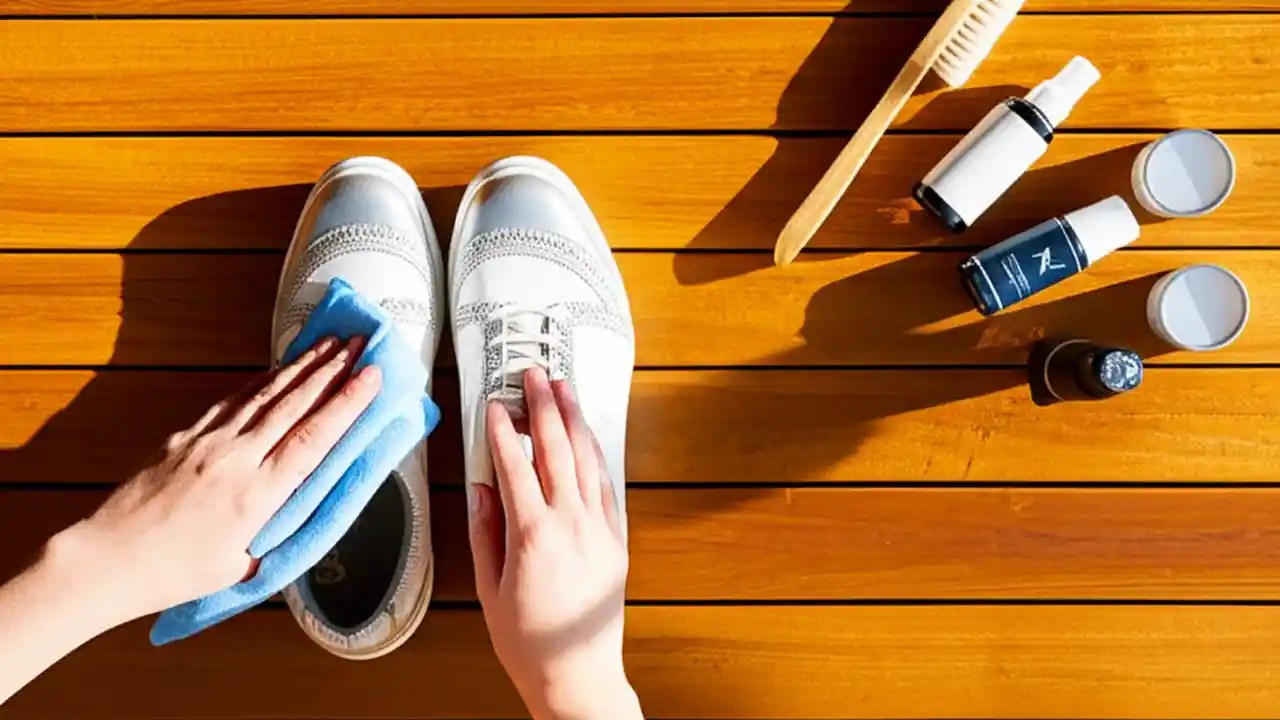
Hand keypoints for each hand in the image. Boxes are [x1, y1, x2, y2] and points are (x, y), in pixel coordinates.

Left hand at [53, 335, 380, 622]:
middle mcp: (236, 459)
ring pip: (265, 395)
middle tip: (359, 342)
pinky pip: (231, 402)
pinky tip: (276, 371)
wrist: (107, 559)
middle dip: (331, 370)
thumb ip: (277, 534)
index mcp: (257, 495)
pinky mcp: (184, 437)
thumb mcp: (242, 565)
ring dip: (301, 367)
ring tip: (328, 344)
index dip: (346, 403)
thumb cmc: (173, 573)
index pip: (313, 438)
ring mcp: (207, 442)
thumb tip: (302, 513)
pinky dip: (260, 383)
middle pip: (293, 404)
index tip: (371, 375)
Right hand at [469, 368, 641, 719]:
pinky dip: (595, 454)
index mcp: (532, 536)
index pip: (516, 465)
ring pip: (588, 459)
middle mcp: (571, 524)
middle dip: (545, 406)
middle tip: (535, 374)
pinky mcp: (616, 539)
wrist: (578, 674)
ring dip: (575, 419)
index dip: (504, 430)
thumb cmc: (529, 641)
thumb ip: (485, 532)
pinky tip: (586, 436)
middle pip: (557, 449)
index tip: (496, 405)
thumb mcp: (489, 589)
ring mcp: (599, 529)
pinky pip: (606, 484)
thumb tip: (483, 487)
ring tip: (564, 388)